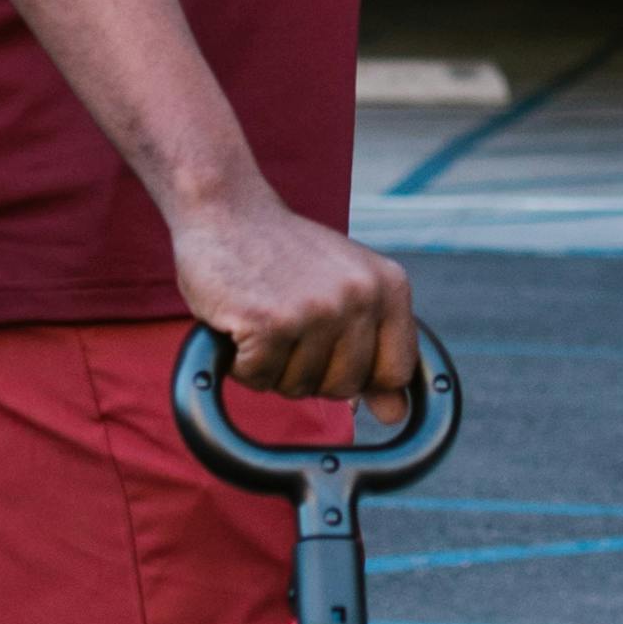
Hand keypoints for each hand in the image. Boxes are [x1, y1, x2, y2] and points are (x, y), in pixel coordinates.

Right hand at [172, 182, 417, 407]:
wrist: (226, 209)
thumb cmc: (284, 255)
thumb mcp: (345, 288)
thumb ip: (374, 346)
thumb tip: (395, 414)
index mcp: (389, 287)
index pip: (395, 371)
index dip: (361, 376)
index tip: (333, 356)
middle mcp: (360, 296)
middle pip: (344, 387)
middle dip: (309, 372)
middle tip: (287, 328)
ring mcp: (316, 310)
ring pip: (297, 386)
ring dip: (270, 366)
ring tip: (262, 319)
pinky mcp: (269, 322)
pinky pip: (257, 378)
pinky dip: (240, 363)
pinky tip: (239, 324)